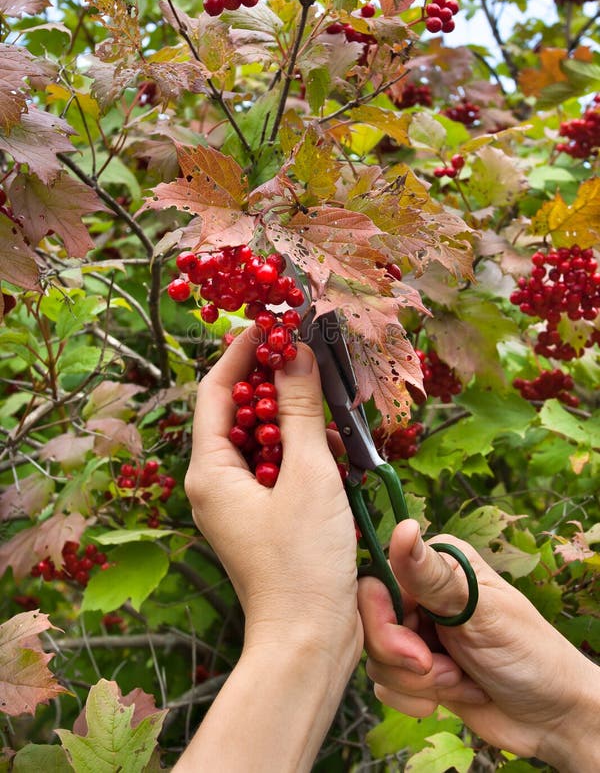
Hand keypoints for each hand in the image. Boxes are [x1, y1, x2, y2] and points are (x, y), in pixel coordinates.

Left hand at [185, 325, 361, 664]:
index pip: (216, 392)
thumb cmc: (302, 563)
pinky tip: (332, 447)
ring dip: (293, 419)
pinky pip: (279, 468)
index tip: (270, 324)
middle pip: (239, 413)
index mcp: (210, 472)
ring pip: (263, 440)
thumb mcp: (307, 475)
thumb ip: (299, 411)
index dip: (241, 353)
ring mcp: (241, 504)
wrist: (309, 641)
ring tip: (326, 403)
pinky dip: (302, 452)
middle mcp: (217, 484)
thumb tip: (295, 354)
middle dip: (273, 383)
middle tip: (308, 356)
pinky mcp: (265, 518)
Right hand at [358, 519, 599, 770]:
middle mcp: (419, 593)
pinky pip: (384, 685)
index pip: (375, 584)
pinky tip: (455, 693)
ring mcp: (415, 632)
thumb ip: (434, 578)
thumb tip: (403, 529)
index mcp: (435, 565)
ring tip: (459, 680)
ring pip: (375, 658)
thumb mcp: (481, 613)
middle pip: (369, 623)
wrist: (551, 716)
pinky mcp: (413, 669)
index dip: (384, 623)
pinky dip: (416, 698)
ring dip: (416, 682)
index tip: (417, 651)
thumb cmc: (529, 653)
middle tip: (443, 671)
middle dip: (403, 660)